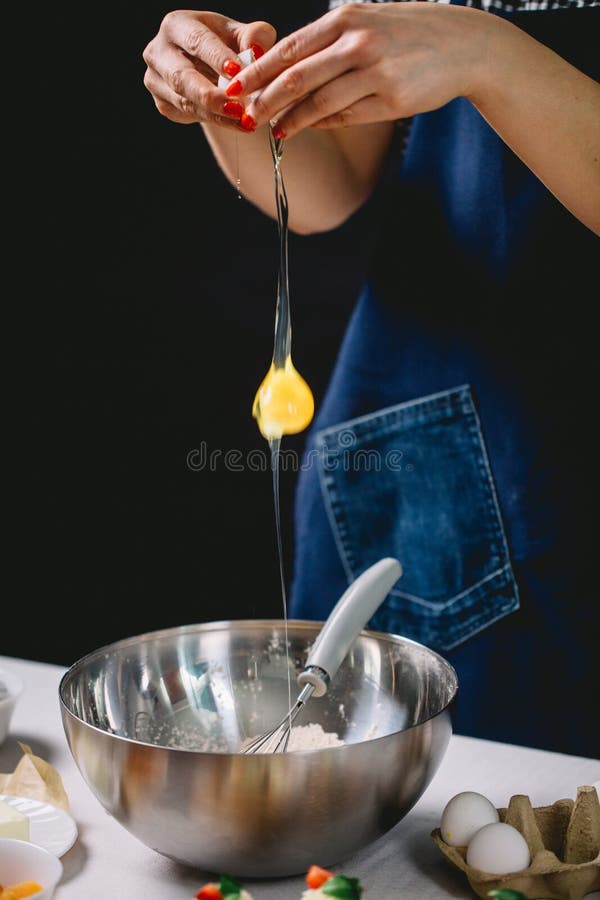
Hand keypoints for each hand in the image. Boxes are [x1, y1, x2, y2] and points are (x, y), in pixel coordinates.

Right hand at [143, 10, 275, 128]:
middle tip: (237, 109)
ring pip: (185, 102)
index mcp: (177, 25)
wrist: (213, 70)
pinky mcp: (163, 104)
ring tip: (243, 120)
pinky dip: (214, 122)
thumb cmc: (229, 46)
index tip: (237, 72)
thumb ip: (254, 36)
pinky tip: (236, 124)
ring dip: (216, 114)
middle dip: (211, 95)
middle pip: (182, 77)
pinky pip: (188, 116)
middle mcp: (159, 51)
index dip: (216, 57)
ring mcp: (156, 80)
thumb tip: (255, 50)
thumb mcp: (244, 35)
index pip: (196, 41)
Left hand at [228, 2, 494, 136]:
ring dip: (291, 121)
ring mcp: (375, 73)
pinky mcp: (391, 100)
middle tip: (245, 118)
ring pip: (318, 104)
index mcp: (345, 19)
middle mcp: (357, 43)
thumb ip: (328, 42)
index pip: (288, 49)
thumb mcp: (366, 21)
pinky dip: (321, 124)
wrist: (464, 44)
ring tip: (274, 131)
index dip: (256, 72)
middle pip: (296, 79)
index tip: (234, 87)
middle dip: (264, 101)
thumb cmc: (408, 32)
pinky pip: (346, 117)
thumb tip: (286, 70)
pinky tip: (306, 128)